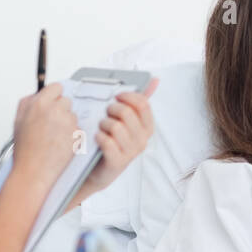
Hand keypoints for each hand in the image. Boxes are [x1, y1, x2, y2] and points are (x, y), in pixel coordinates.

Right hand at [11, 82, 79, 188]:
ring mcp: (68, 122)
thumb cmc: (25, 150)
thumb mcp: (18, 121)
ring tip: (54, 136)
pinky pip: (77, 128)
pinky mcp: (77, 133)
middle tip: (51, 124)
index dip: (54, 95)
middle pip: (66, 101)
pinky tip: (61, 143)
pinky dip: (72, 134)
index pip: (57, 87)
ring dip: (66, 122)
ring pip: (73, 115)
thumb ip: (28, 103)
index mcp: (39, 104)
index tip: (52, 102)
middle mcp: (55, 110)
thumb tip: (37, 94)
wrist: (34, 170)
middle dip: (60, 109)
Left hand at [67, 78, 159, 208]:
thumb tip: (155, 80)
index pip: (143, 104)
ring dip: (103, 124)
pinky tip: (97, 138)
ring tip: (100, 128)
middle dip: (111, 109)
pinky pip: (107, 141)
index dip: (127, 96)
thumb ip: (139, 101)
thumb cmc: (112, 141)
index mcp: (147, 127)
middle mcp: (143, 140)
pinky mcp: (118, 162)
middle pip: (127, 113)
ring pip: (115, 126)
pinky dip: (98, 137)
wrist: (98, 171)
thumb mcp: (127, 121)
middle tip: (105, 114)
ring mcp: (131, 152)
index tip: (116, 96)